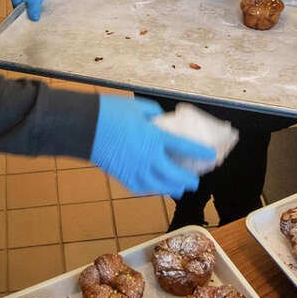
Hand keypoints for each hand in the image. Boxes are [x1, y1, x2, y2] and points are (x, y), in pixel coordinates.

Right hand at [9, 0, 59, 20]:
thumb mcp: (35, 1)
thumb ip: (33, 12)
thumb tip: (33, 19)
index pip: (17, 10)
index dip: (25, 15)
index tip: (32, 18)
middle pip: (23, 5)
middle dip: (30, 8)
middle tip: (37, 11)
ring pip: (29, 0)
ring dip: (35, 2)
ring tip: (40, 2)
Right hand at [90, 96, 214, 197]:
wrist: (85, 126)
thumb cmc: (110, 112)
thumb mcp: (137, 107)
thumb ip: (153, 114)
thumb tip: (160, 120)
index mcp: (154, 137)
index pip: (183, 147)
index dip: (199, 152)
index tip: (211, 155)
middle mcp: (147, 157)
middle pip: (173, 174)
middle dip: (186, 180)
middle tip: (194, 182)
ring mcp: (134, 169)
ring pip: (157, 185)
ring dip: (170, 189)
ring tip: (178, 191)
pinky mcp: (121, 175)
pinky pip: (139, 187)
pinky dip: (149, 190)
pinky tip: (154, 189)